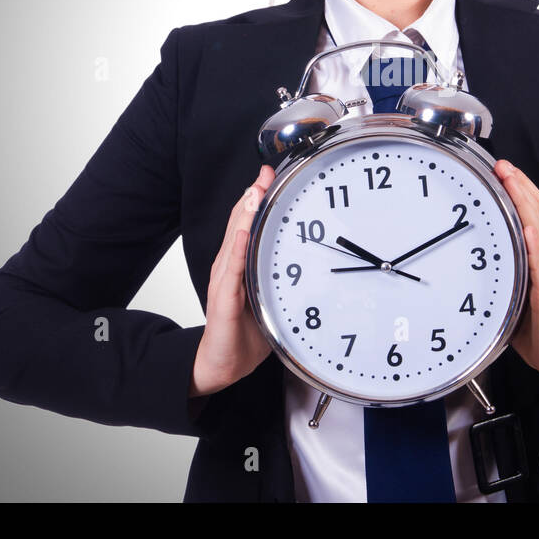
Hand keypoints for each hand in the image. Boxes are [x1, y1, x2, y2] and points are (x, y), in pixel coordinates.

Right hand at [189, 165, 276, 398]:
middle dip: (254, 196)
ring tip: (255, 191)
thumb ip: (284, 278)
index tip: (273, 175)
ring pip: (234, 240)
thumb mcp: (272, 300)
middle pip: (240, 223)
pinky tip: (243, 233)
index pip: (248, 223)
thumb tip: (315, 264)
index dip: (258, 198)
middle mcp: (230, 267)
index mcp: (242, 264)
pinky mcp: (223, 300)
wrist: (222, 365)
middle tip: (267, 173)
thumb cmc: (246, 334)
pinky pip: (231, 271)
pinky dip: (237, 250)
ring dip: (245, 214)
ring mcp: (225, 281)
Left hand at [494, 159, 538, 396]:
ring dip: (525, 205)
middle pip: (537, 213)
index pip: (534, 212)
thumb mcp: (515, 287)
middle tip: (503, 165)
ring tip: (513, 183)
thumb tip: (476, 250)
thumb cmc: (537, 324)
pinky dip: (536, 246)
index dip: (520, 187)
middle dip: (519, 186)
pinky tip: (530, 231)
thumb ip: (505, 265)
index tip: (503, 167)